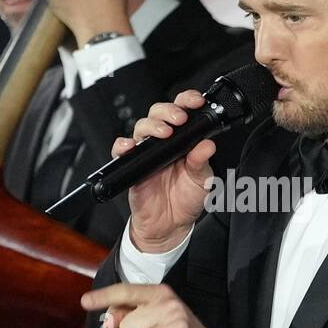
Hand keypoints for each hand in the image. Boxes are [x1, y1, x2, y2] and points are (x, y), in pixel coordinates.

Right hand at [115, 90, 216, 252]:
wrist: (170, 225)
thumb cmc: (185, 199)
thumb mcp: (202, 180)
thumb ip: (202, 162)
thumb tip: (207, 144)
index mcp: (182, 140)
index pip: (182, 111)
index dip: (187, 101)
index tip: (196, 102)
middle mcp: (163, 143)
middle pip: (158, 113)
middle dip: (168, 110)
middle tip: (180, 118)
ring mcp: (146, 153)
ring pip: (141, 127)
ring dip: (152, 125)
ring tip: (164, 133)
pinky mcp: (131, 166)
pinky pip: (121, 150)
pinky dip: (122, 145)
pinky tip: (130, 146)